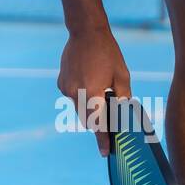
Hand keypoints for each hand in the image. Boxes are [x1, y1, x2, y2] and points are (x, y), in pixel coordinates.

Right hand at [58, 26, 129, 156]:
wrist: (85, 32)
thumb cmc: (108, 54)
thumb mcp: (123, 76)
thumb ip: (123, 98)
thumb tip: (123, 116)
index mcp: (92, 93)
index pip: (98, 124)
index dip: (102, 140)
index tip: (105, 152)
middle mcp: (75, 93)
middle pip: (88, 120)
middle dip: (99, 124)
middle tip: (111, 122)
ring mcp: (66, 88)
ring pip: (80, 110)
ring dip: (91, 109)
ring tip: (102, 92)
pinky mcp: (61, 83)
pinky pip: (74, 98)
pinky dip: (83, 98)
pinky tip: (92, 83)